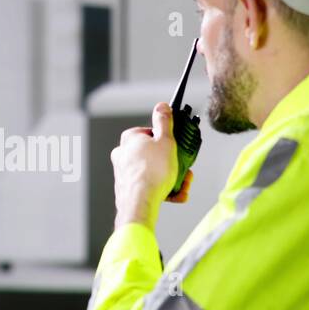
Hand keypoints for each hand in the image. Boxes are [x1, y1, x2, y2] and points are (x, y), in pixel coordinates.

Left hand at [111, 102, 192, 229]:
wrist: (140, 203)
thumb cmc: (151, 172)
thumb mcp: (165, 141)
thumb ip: (164, 122)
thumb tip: (161, 106)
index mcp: (129, 140)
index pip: (150, 133)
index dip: (166, 140)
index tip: (176, 145)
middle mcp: (124, 155)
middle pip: (154, 154)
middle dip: (173, 162)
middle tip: (185, 166)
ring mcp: (126, 173)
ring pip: (153, 172)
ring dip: (172, 177)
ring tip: (184, 182)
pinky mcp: (130, 189)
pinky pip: (150, 186)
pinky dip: (165, 189)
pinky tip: (177, 194)